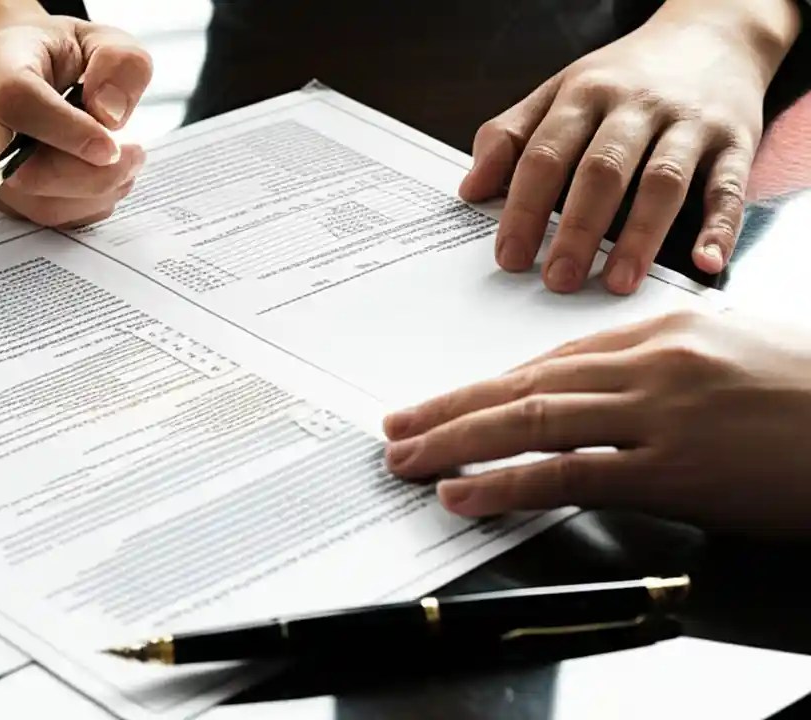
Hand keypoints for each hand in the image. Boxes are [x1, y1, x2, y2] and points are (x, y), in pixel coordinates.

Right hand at [0, 1, 152, 226]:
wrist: (15, 67)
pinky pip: (37, 216)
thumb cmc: (56, 53)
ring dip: (90, 195)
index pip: (16, 102)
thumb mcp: (99, 38)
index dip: (68, 131)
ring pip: (32, 202)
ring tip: (123, 168)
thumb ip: (118, 62)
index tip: (113, 145)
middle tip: (134, 157)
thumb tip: (111, 116)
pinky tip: (100, 180)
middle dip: (89, 176)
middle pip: (22, 169)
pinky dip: (80, 206)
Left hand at [381, 309, 810, 532]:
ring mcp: (660, 413)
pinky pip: (569, 473)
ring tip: (408, 460)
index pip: (550, 359)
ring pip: (531, 420)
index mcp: (662, 332)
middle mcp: (651, 363)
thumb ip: (659, 370)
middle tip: (397, 428)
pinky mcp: (675, 468)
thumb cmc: (810, 396)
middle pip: (524, 383)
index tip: (444, 402)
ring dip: (456, 441)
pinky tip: (465, 493)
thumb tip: (596, 397)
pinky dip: (507, 483)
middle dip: (450, 408)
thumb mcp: (731, 358)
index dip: (486, 385)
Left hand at [459, 0, 800, 294]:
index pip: (545, 156)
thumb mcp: (560, 93)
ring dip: (640, 236)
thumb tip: (471, 189)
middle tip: (559, 279)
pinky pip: (728, 188)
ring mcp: (688, 123)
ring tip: (618, 282)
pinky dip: (720, 228)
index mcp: (584, 97)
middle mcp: (636, 107)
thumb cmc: (624, 78)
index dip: (524, 210)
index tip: (510, 257)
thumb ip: (510, 137)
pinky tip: (705, 261)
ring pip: (662, 181)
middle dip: (578, 229)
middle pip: (602, 171)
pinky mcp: (735, 141)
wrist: (711, 35)